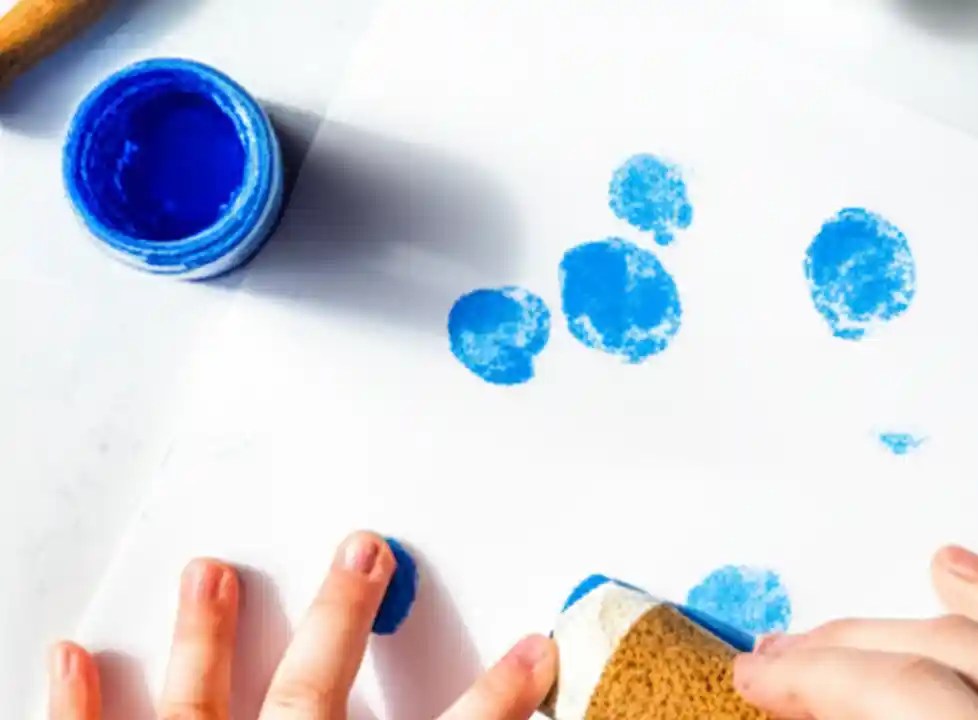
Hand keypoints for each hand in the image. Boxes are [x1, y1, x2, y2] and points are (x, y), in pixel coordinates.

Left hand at [46, 531, 556, 719]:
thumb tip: (517, 713)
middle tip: (364, 549)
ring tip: (208, 571)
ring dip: (205, 636)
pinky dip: (80, 706)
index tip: (538, 648)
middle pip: (312, 699)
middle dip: (341, 618)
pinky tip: (73, 652)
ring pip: (199, 709)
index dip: (495, 698)